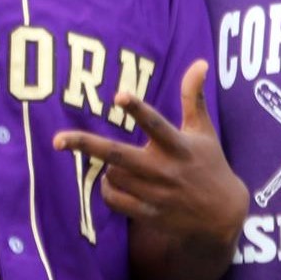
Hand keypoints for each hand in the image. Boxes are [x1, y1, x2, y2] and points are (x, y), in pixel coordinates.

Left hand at [52, 60, 247, 279]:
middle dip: (87, 146)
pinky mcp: (149, 213)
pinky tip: (111, 181)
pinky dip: (107, 189)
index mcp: (179, 146)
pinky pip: (115, 201)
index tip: (119, 96)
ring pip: (113, 175)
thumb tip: (200, 63)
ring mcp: (156, 194)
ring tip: (111, 161)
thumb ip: (194, 97)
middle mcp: (165, 170)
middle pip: (119, 156)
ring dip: (105, 167)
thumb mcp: (204, 131)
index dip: (137, 109)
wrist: (223, 216)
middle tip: (58, 139)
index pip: (156, 124)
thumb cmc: (210, 164)